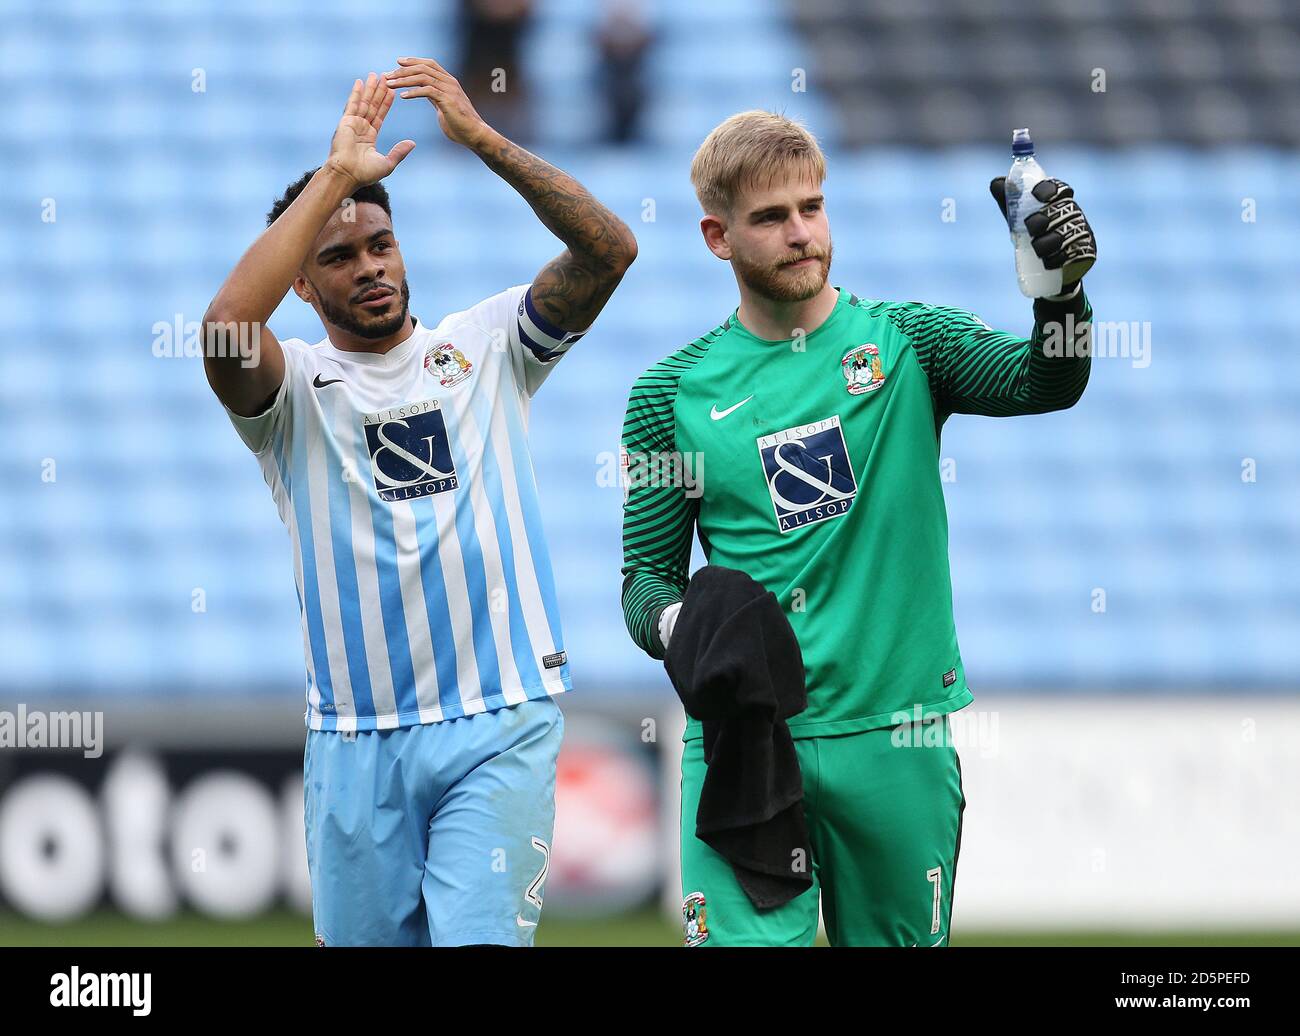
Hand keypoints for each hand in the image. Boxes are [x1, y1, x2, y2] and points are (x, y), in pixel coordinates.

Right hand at [325, 73, 415, 187]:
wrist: (347, 174)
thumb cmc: (365, 173)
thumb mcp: (387, 163)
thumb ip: (399, 152)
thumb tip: (412, 143)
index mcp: (369, 137)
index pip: (380, 116)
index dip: (386, 103)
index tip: (393, 91)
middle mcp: (360, 128)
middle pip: (372, 105)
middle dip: (379, 91)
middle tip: (386, 76)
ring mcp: (352, 124)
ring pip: (364, 102)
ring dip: (370, 88)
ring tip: (376, 75)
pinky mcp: (346, 122)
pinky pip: (352, 104)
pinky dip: (356, 93)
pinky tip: (360, 82)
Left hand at [385, 57, 491, 150]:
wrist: (474, 135)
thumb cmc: (460, 124)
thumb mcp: (444, 105)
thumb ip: (435, 96)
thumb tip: (424, 91)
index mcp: (448, 81)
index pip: (429, 64)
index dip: (413, 61)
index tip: (397, 62)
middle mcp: (449, 82)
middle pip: (423, 68)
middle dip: (403, 70)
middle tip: (387, 75)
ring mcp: (449, 90)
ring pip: (422, 77)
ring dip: (404, 80)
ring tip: (390, 85)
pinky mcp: (448, 100)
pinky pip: (427, 91)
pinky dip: (413, 92)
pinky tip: (402, 96)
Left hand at [990, 176, 1096, 287]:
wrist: (1047, 270)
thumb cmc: (1034, 237)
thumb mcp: (1019, 219)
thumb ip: (1009, 202)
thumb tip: (996, 183)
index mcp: (1061, 202)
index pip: (1060, 189)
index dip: (1049, 189)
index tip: (1036, 195)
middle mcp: (1076, 214)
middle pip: (1063, 210)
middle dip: (1043, 219)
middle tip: (1030, 228)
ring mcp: (1084, 232)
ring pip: (1067, 233)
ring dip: (1048, 242)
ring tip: (1037, 250)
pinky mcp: (1087, 252)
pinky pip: (1075, 253)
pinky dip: (1058, 259)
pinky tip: (1048, 263)